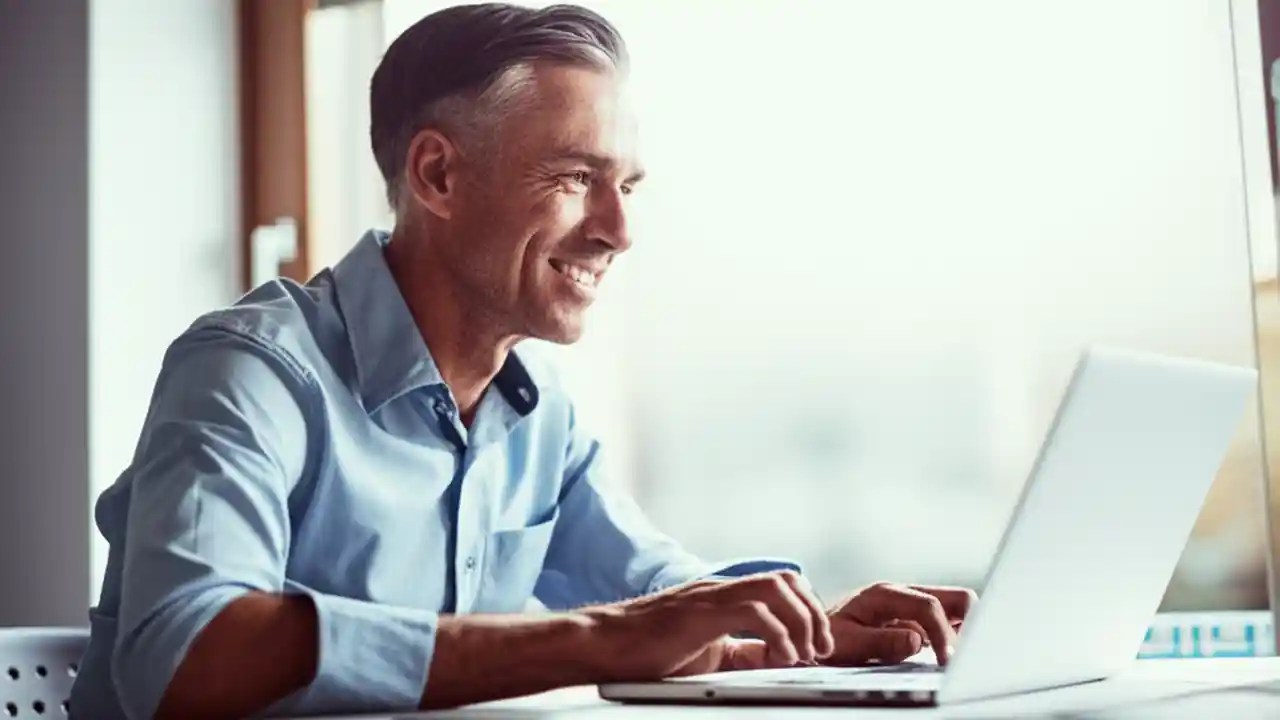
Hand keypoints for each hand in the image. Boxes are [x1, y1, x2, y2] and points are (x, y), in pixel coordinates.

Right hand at [583, 571, 835, 680]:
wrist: (603, 644)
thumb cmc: (646, 650)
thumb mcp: (708, 654)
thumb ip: (742, 652)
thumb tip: (776, 660)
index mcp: (724, 597)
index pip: (781, 585)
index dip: (808, 612)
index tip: (817, 646)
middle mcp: (721, 589)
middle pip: (787, 579)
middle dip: (813, 614)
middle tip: (819, 649)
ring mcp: (710, 596)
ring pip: (776, 586)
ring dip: (800, 620)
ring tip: (803, 653)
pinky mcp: (700, 612)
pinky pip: (752, 610)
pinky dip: (777, 634)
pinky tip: (779, 656)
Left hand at [823, 582, 977, 666]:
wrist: (817, 636)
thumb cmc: (831, 640)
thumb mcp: (849, 644)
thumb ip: (882, 642)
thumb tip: (917, 641)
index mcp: (886, 594)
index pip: (930, 607)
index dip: (944, 635)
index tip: (946, 662)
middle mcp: (904, 593)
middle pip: (956, 597)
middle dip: (967, 625)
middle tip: (956, 658)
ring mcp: (913, 603)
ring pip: (957, 607)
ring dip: (962, 631)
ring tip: (951, 658)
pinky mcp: (917, 617)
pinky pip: (949, 620)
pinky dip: (954, 635)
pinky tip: (944, 655)